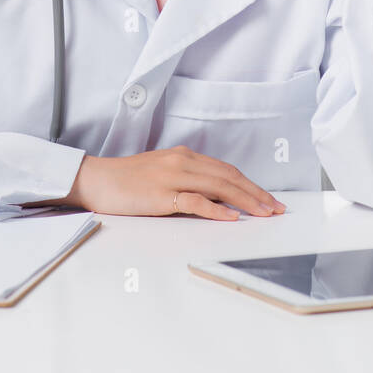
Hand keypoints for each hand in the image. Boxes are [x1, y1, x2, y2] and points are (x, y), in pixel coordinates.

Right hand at [52, 150, 285, 220]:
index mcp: (184, 156)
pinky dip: (216, 209)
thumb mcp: (162, 174)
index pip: (227, 170)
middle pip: (229, 177)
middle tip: (276, 209)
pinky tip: (231, 217)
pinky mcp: (161, 194)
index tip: (269, 200)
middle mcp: (182, 161)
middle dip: (257, 193)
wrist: (96, 179)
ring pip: (218, 186)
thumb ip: (188, 180)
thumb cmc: (127, 181)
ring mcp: (172, 176)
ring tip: (264, 213)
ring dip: (245, 201)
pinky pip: (195, 201)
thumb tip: (216, 198)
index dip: (251, 185)